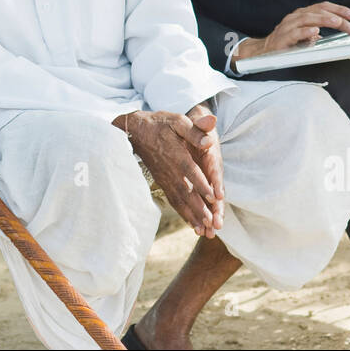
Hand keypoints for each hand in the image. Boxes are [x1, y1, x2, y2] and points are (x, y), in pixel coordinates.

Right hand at [115, 107, 223, 237]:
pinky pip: (174, 201)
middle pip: (185, 190)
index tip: (213, 197)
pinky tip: (192, 225)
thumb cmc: (160, 124)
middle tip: (210, 222)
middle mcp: (170, 170)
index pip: (190, 170)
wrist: (136, 131)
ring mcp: (165, 178)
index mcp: (176, 153)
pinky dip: (183, 214)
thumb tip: (209, 139)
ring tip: (203, 230)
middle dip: (198, 207)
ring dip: (191, 215)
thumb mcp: (177, 121)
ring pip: (180, 199)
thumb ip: (194, 130)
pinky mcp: (163, 183)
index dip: (201, 184)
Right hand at [231, 1, 349, 69]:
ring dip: (323, 20)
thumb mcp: (305, 35)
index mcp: (302, 15)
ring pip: (307, 19)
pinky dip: (305, 32)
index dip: (338, 9)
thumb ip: (317, 31)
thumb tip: (334, 30)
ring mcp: (287, 27)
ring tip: (336, 22)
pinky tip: (315, 32)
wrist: (262, 51)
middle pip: (317, 11)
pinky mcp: (281, 39)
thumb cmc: (285, 43)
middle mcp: (295, 17)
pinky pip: (294, 33)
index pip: (322, 7)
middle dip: (336, 16)